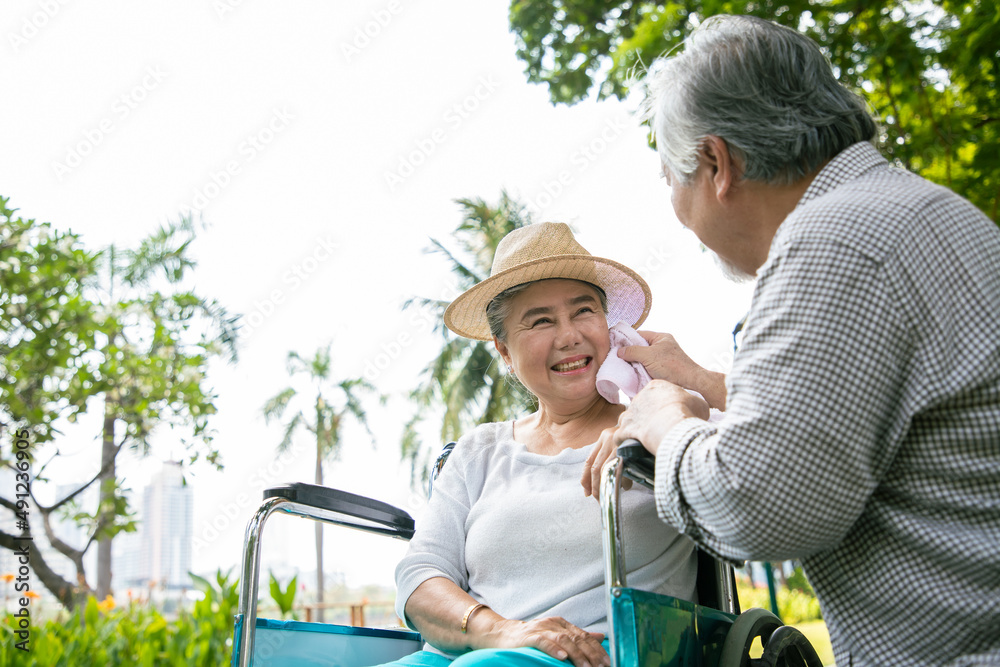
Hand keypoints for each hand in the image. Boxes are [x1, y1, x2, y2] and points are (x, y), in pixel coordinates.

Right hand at [487, 616, 608, 666]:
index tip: (607, 662)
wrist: (503, 634)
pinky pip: (543, 641)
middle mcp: (553, 624)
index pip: (584, 636)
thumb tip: (601, 637)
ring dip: (577, 654)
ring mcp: (541, 629)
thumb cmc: (531, 638)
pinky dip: (553, 649)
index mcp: (562, 624)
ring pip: (563, 640)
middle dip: (591, 654)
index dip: (597, 649)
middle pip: (577, 638)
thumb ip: (578, 637)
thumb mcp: (557, 635)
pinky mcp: (528, 636)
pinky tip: (562, 657)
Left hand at [582, 380, 709, 498]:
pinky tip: (629, 450)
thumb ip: (694, 406)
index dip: (660, 407)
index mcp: (656, 387)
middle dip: (646, 418)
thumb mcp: (699, 406)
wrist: (673, 427)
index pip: (655, 395)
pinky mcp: (624, 429)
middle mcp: (639, 397)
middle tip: (654, 430)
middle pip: (640, 408)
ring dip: (632, 430)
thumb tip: (697, 412)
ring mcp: (630, 413)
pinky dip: (623, 443)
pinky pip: (619, 436)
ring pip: (627, 421)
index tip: (665, 416)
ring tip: (641, 441)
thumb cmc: (687, 415)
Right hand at [619, 331, 726, 409]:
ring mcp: (662, 359)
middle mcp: (661, 347)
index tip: (614, 345)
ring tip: (622, 367)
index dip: (626, 339)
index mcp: (661, 338)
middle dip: (629, 353)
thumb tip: (619, 351)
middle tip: (617, 358)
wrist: (690, 383)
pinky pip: (647, 368)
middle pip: (640, 347)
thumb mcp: (649, 355)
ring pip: (642, 359)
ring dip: (634, 364)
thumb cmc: (672, 366)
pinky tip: (631, 374)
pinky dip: (640, 371)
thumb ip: (633, 351)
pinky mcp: (662, 370)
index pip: (639, 334)